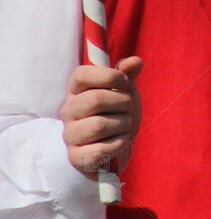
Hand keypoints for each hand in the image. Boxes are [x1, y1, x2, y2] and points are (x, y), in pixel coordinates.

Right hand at [60, 57, 143, 179]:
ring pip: (99, 125)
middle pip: (95, 99)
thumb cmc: (117, 114)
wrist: (115, 149)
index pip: (82, 74)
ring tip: (124, 126)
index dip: (109, 75)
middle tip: (128, 109)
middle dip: (123, 103)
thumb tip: (136, 61)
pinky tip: (120, 142)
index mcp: (76, 92)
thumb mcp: (124, 91)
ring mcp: (69, 135)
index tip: (125, 83)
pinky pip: (101, 149)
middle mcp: (68, 111)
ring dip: (123, 125)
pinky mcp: (76, 157)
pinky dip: (119, 144)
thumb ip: (127, 75)